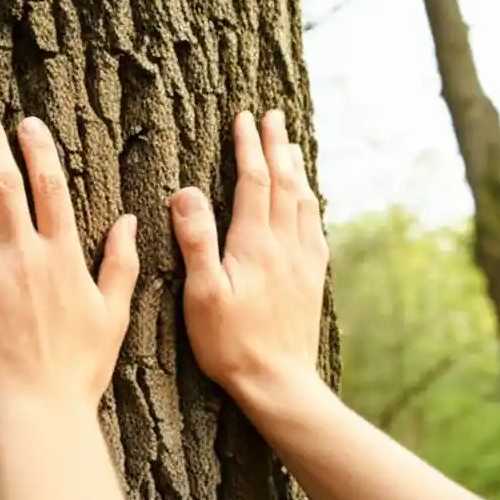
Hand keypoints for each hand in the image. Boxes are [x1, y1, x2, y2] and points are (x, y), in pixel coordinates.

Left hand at [0, 103, 139, 427]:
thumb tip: (130, 219)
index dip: (37, 149)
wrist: (37, 413)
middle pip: (3, 184)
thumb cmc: (78, 370)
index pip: (49, 187)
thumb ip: (121, 263)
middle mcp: (22, 255)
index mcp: (62, 256)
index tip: (25, 122)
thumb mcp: (114, 315)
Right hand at [169, 110, 328, 397]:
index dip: (248, 147)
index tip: (244, 118)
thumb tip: (185, 192)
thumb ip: (196, 241)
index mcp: (255, 244)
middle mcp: (285, 246)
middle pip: (284, 183)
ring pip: (303, 202)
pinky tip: (308, 203)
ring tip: (292, 147)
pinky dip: (309, 202)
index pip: (253, 182)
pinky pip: (314, 228)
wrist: (278, 383)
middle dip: (277, 146)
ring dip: (296, 169)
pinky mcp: (311, 280)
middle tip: (274, 116)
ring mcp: (303, 262)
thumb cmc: (231, 343)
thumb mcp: (203, 294)